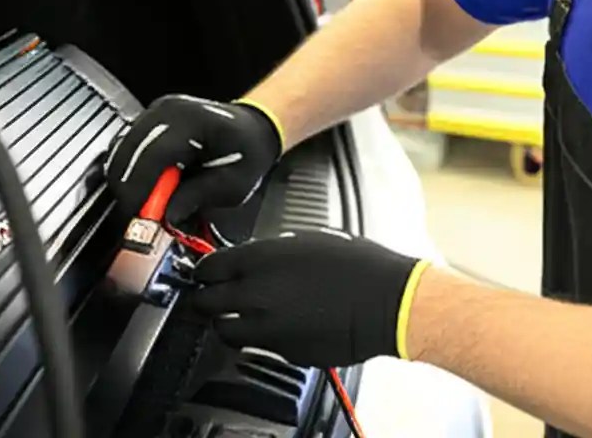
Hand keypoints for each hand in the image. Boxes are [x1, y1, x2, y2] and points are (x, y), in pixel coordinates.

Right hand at [105, 95, 283, 220]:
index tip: (139, 219)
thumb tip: (166, 218)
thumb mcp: (233, 184)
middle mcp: (166, 111)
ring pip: (121, 152)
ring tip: (149, 206)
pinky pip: (127, 149)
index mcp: (190, 121)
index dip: (140, 191)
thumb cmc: (248, 152)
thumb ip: (197, 198)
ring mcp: (154, 113)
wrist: (252, 129)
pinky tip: (151, 189)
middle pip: (128, 153)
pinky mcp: (148, 122)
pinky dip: (132, 173)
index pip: (152, 157)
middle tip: (139, 220)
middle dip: (129, 191)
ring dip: (129, 183)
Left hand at [192, 230, 429, 368]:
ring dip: (228, 321)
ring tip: (244, 314)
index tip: (206, 272)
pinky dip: (261, 336)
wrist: (387, 302)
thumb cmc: (358, 266)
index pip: (207, 267)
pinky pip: (257, 345)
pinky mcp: (282, 351)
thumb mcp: (308, 240)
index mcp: (260, 260)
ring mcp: (266, 327)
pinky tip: (280, 324)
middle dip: (208, 297)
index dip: (204, 270)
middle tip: (215, 294)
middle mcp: (255, 295)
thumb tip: (251, 258)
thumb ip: (270, 251)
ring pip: (224, 330)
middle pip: (205, 302)